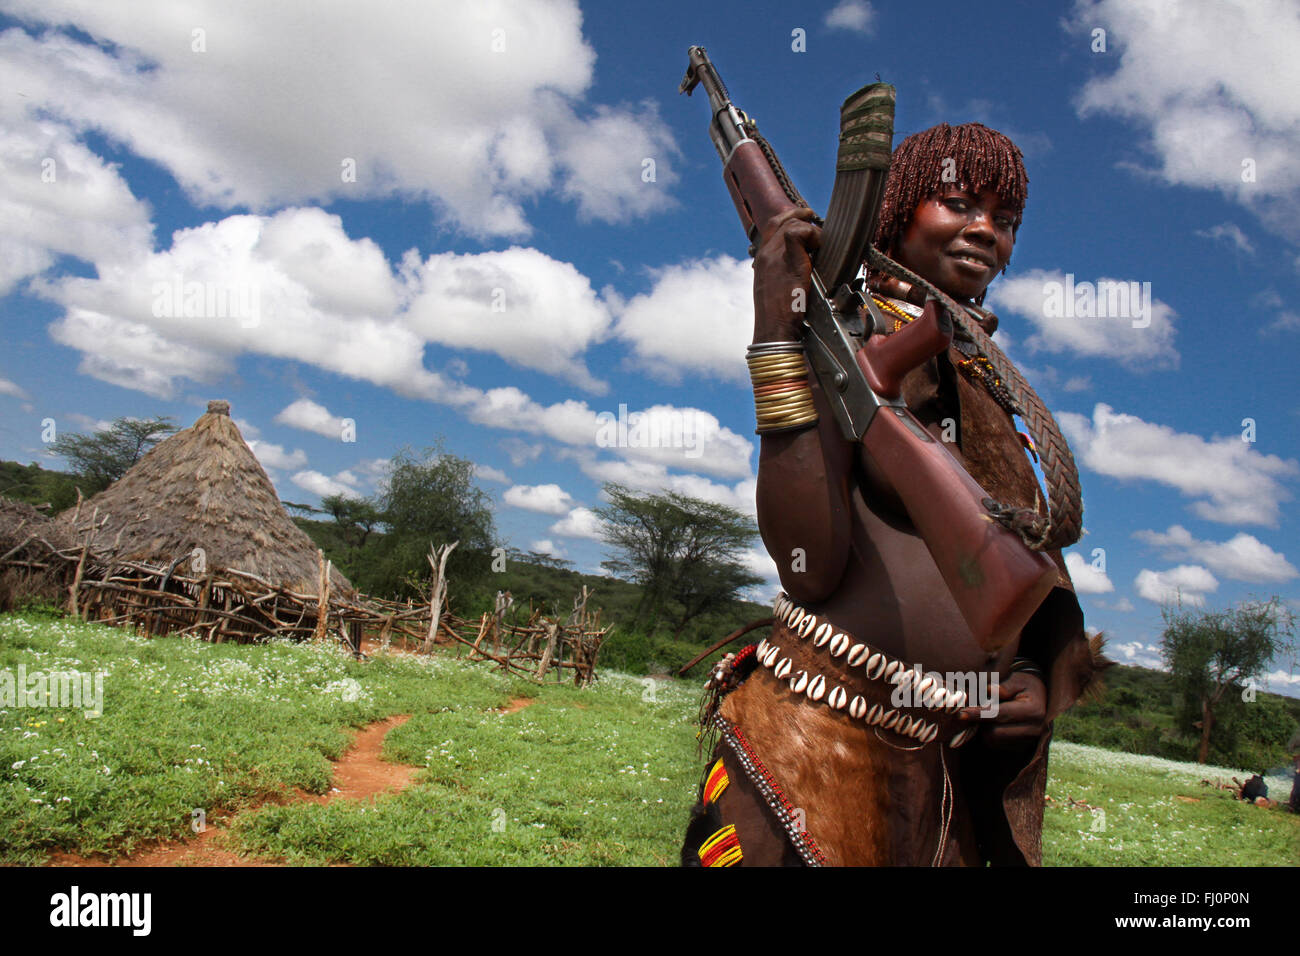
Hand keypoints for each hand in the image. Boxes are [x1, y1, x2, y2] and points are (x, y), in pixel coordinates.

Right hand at [753, 207, 820, 342]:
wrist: (774, 328)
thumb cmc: (780, 317)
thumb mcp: (779, 291)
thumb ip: (787, 274)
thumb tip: (807, 265)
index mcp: (762, 262)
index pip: (771, 230)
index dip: (787, 220)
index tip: (803, 221)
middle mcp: (765, 255)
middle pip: (780, 222)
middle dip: (798, 216)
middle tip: (812, 217)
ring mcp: (774, 256)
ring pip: (791, 225)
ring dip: (810, 231)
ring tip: (820, 243)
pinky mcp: (787, 260)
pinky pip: (799, 232)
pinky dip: (812, 235)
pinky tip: (819, 248)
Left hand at [959, 671, 1046, 749]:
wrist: (1039, 698)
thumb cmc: (1023, 685)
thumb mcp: (1016, 679)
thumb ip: (1003, 685)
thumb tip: (990, 689)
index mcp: (1034, 711)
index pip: (999, 715)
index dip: (979, 714)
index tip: (961, 713)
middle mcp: (1035, 730)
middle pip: (994, 733)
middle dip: (981, 722)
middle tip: (971, 710)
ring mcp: (1029, 741)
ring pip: (993, 740)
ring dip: (984, 728)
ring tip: (986, 713)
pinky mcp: (1021, 748)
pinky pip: (996, 745)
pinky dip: (989, 733)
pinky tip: (992, 722)